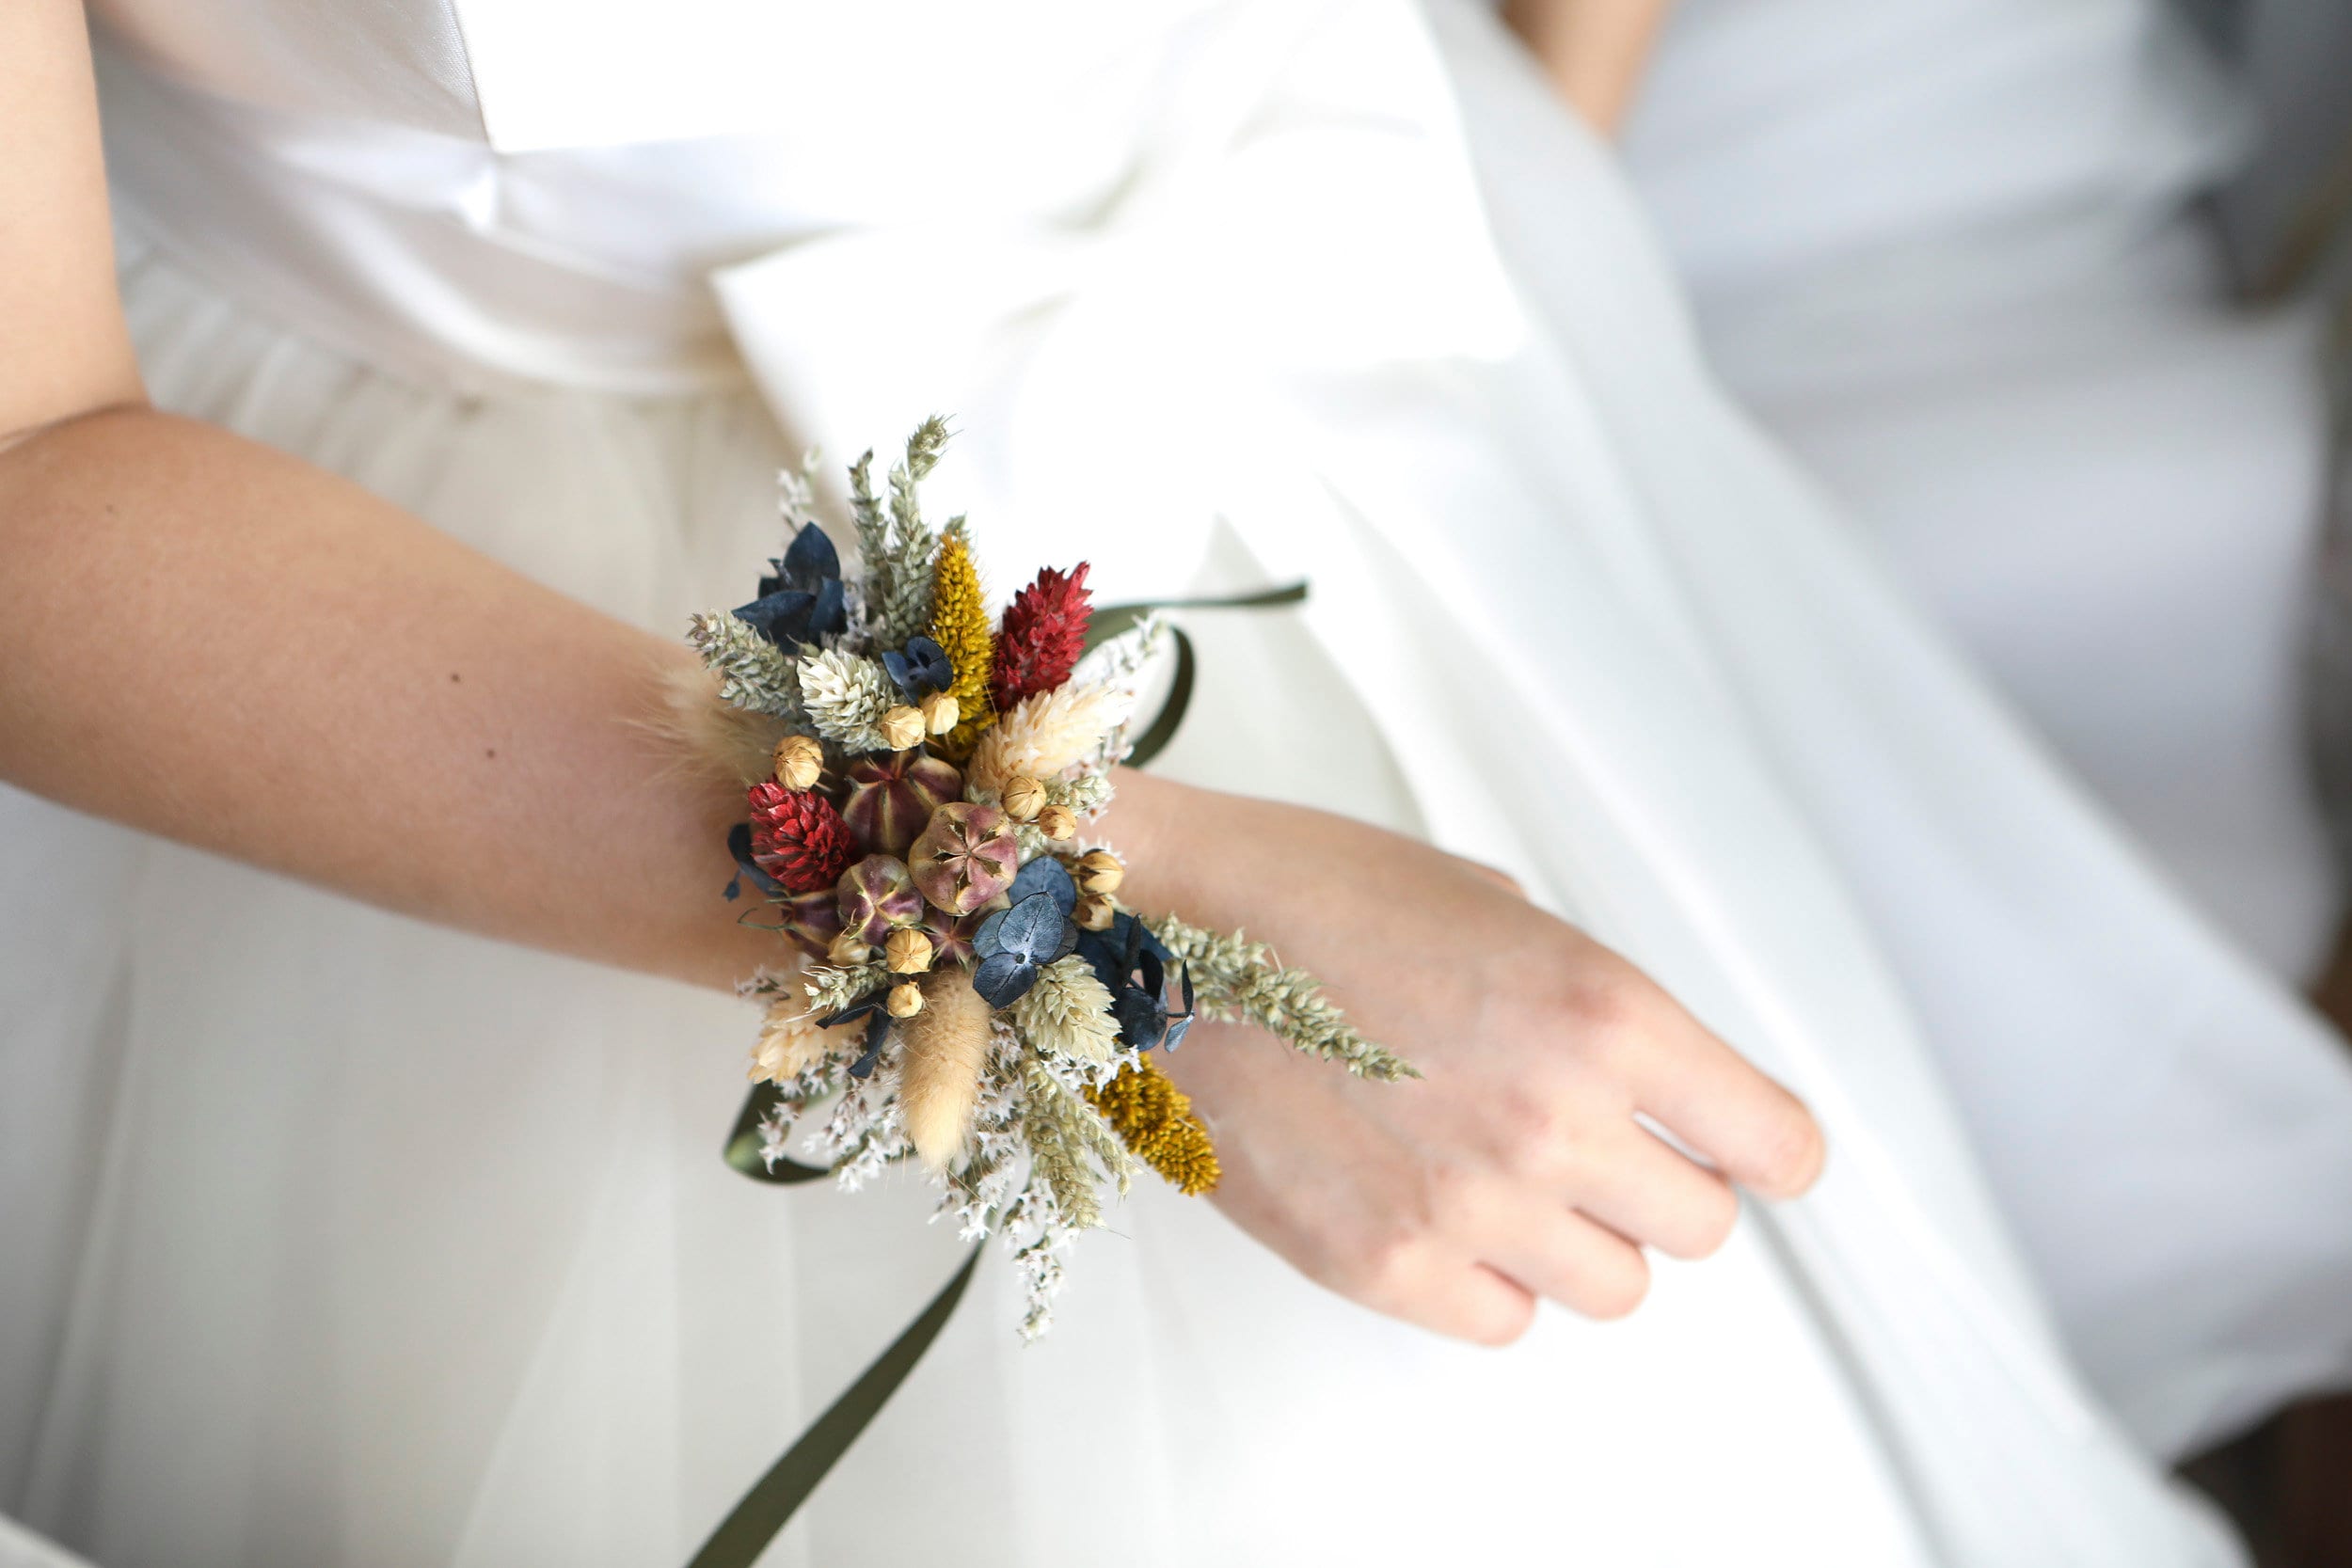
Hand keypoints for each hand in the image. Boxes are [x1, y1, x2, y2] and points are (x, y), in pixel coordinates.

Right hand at [1110, 773, 1824, 1344]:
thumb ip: (1581, 995)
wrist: (1151, 934)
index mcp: (1599, 1008)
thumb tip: (1631, 1066)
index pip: (1769, 1142)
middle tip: (1606, 1152)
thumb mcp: (1486, 904)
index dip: (1763, 1147)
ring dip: (1580, 1240)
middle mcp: (1554, 1117)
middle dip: (1664, 1189)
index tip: (1750, 1151)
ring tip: (1509, 1179)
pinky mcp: (1385, 1263)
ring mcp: (1471, 1203)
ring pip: (1615, 1289)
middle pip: (1702, 1228)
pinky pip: (1504, 1321)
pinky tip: (1444, 1211)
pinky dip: (1490, 1281)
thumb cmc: (1297, 893)